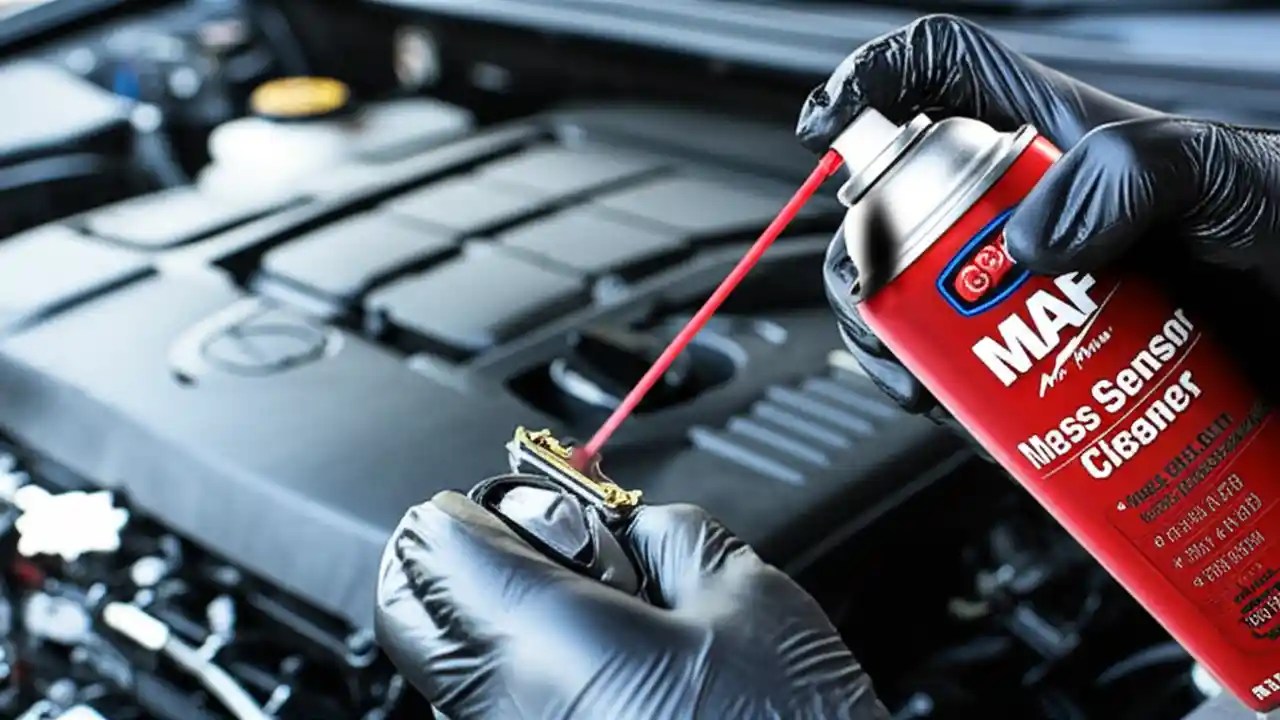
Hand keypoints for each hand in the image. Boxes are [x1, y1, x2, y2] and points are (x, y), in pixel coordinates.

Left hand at [375, 490, 887, 719]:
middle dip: (466, 557)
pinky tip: (612, 667)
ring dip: (499, 612)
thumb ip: (667, 534)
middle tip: (550, 547)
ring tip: (602, 612)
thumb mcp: (747, 593)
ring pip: (450, 662)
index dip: (475, 506)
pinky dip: (528, 668)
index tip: (518, 500)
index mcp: (544, 639)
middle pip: (412, 606)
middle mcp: (502, 708)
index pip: (434, 547)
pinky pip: (494, 709)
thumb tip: (627, 530)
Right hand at [804, 14, 1279, 412]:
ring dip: (894, 344)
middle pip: (898, 210)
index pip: (942, 76)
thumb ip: (1134, 175)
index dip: (870, 82)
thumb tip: (1025, 244)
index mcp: (1059, 142)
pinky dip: (948, 407)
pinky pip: (966, 381)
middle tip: (880, 299)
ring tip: (926, 382)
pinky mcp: (1045, 365)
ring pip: (915, 304)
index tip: (824, 127)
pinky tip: (973, 422)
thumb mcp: (1227, 176)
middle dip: (862, 256)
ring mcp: (1033, 294)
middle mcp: (1032, 213)